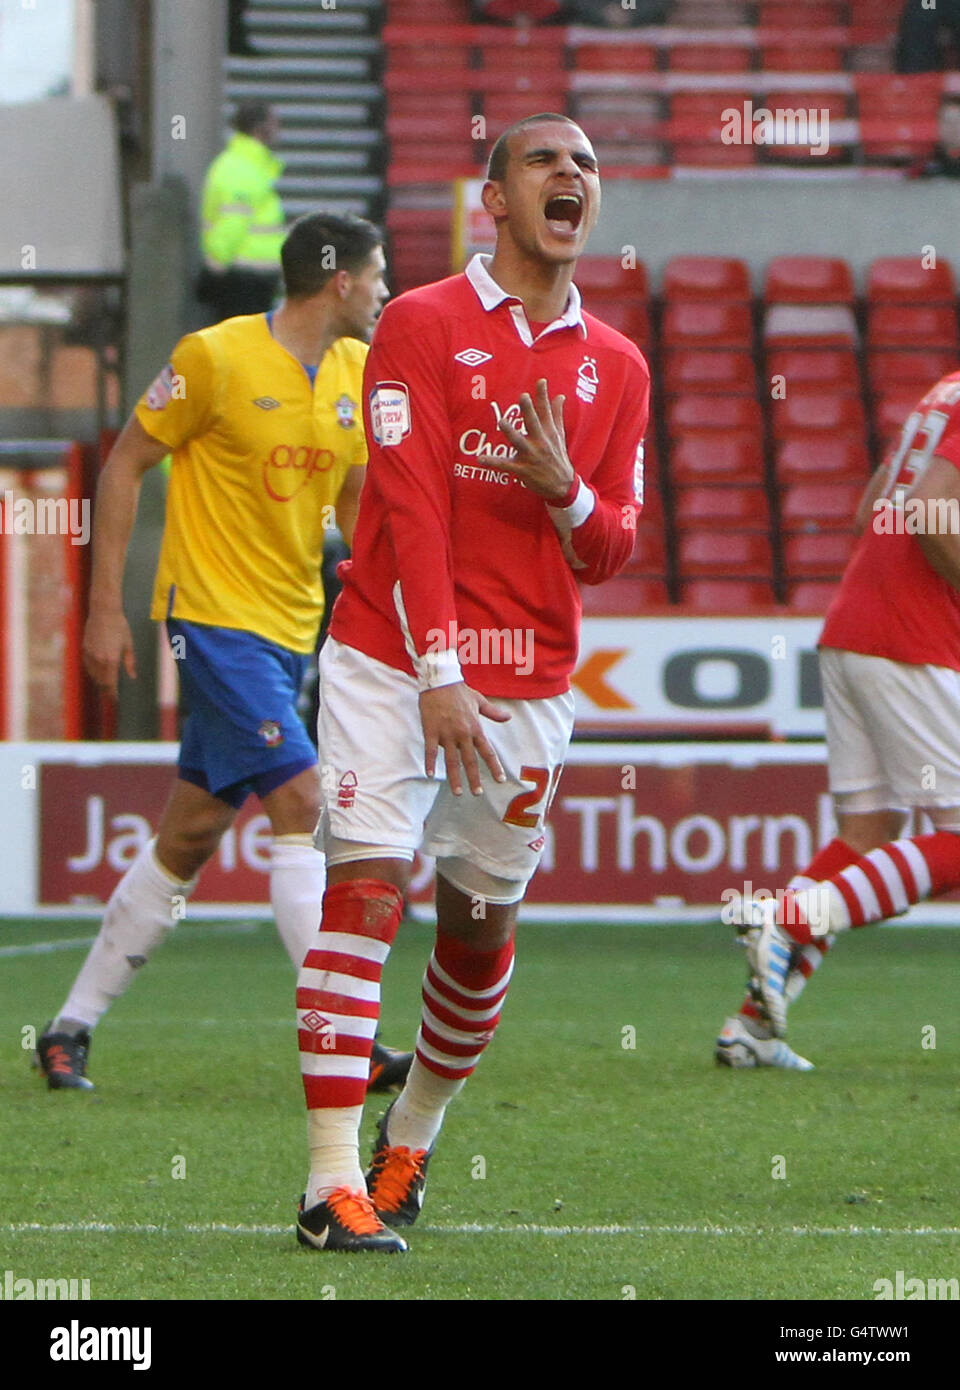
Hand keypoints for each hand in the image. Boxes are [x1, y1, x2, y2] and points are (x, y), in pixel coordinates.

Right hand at [83, 608, 135, 697]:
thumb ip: (130, 662)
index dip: (112, 693)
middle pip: (101, 681)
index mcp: (111, 659)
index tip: (115, 700)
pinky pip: (87, 666)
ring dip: (99, 682)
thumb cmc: (120, 626)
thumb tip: (132, 676)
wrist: (103, 611)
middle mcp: (99, 659)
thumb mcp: (128, 644)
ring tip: (105, 687)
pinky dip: (92, 672)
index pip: (111, 683)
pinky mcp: (84, 649)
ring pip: (93, 675)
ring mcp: (90, 654)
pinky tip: (97, 673)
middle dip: (106, 690)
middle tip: (110, 697)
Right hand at [419, 682, 510, 795]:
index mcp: (475, 728)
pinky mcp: (431, 731)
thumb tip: (508, 718)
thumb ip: (493, 712)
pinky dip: (430, 763)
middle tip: (477, 793)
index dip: (494, 766)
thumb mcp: (480, 701)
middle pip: (470, 761)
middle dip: (474, 778)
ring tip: (458, 792)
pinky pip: (431, 750)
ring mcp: (446, 734)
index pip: (487, 751)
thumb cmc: (460, 691)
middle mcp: (463, 734)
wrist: (440, 681)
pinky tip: (429, 774)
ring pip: (452, 760)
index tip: (500, 780)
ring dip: (455, 777)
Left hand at [476, 378, 574, 501]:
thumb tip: (560, 396)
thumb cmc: (558, 457)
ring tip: (502, 422)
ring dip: (511, 432)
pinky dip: (493, 463)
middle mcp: (540, 442)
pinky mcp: (522, 470)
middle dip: (529, 411)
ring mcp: (531, 456)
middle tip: (523, 397)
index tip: (540, 382)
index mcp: (548, 433)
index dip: (543, 396)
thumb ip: (557, 415)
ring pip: (519, 442)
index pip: (546, 412)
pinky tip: (480, 459)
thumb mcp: (560, 435)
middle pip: (534, 423)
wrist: (562, 485)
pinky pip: (505, 465)